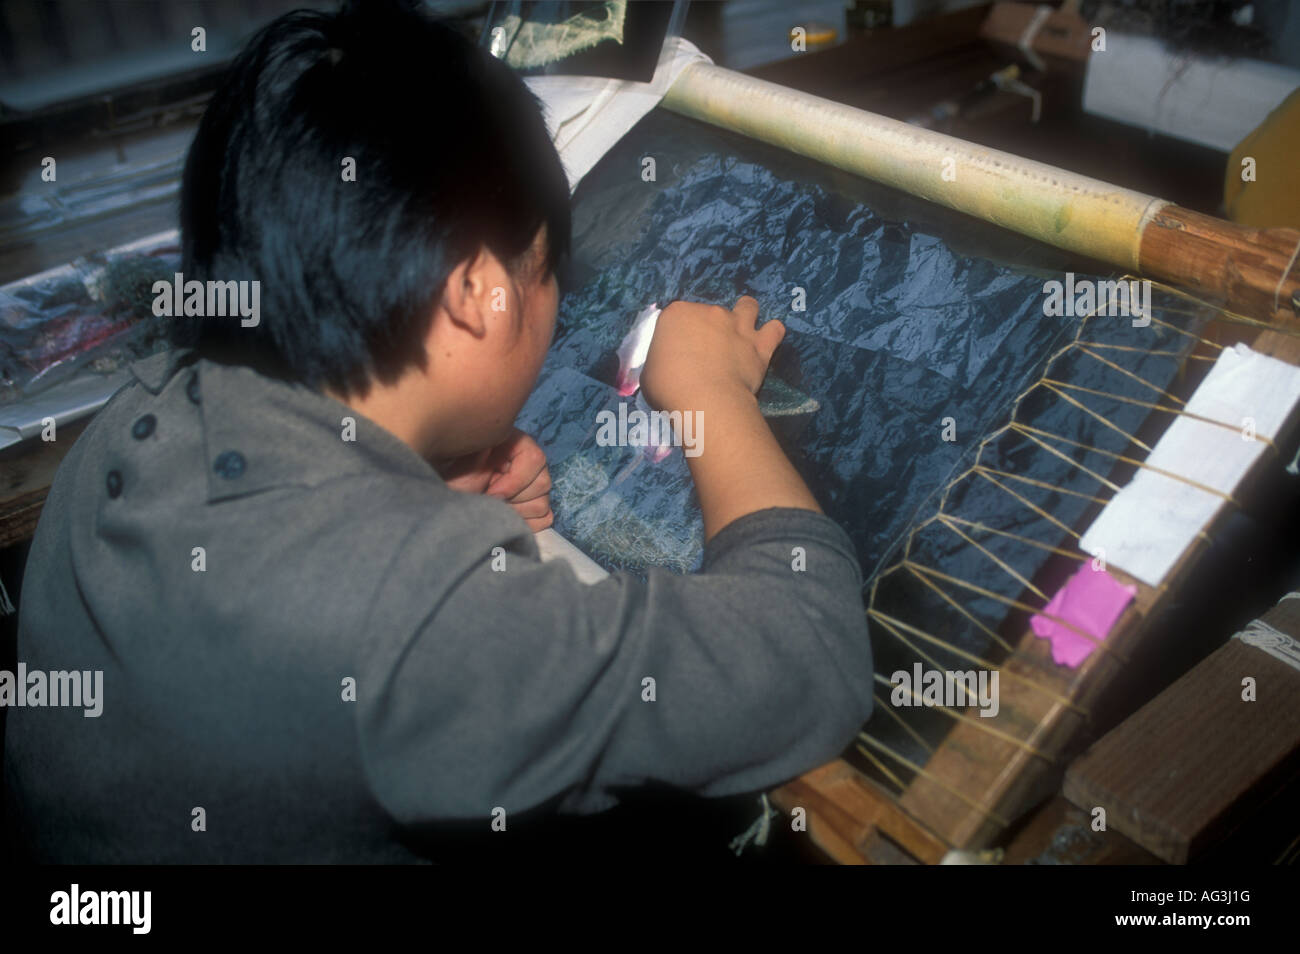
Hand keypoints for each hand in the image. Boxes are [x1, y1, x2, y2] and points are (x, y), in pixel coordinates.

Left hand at [435, 429, 554, 531]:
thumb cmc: (454, 480)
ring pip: (542, 504)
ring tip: (494, 510)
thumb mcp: (462, 468)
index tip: (490, 493)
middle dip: (513, 500)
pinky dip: (525, 524)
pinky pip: (544, 519)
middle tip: (489, 502)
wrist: (449, 499)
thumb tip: (490, 453)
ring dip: (517, 512)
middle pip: (543, 484)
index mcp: (515, 444)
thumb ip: (478, 459)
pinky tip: (505, 519)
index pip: (534, 459)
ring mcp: (534, 486)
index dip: (514, 481)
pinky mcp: (535, 507)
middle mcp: (529, 464)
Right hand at [639, 295, 784, 413]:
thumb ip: (660, 360)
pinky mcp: (759, 345)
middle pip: (709, 313)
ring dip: (746, 314)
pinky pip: (774, 330)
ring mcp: (737, 325)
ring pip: (747, 306)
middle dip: (709, 327)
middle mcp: (709, 312)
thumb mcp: (649, 372)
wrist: (705, 401)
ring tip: (743, 329)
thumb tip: (666, 365)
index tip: (678, 351)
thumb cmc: (668, 387)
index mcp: (676, 314)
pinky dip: (772, 333)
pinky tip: (768, 338)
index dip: (678, 334)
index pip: (677, 317)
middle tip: (706, 352)